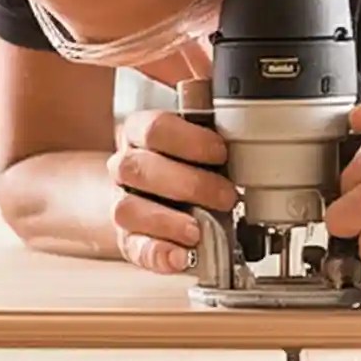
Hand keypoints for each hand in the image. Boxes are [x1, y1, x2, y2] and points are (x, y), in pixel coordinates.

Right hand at [107, 110, 237, 273]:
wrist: (168, 196)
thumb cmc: (192, 164)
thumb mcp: (204, 139)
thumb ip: (214, 126)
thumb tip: (236, 103)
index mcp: (141, 133)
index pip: (154, 129)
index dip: (188, 140)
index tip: (221, 152)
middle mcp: (126, 166)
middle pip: (139, 169)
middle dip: (188, 184)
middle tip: (226, 196)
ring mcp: (123, 203)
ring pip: (127, 209)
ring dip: (166, 222)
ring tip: (197, 231)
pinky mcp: (128, 238)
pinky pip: (134, 247)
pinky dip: (158, 254)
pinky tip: (180, 257)